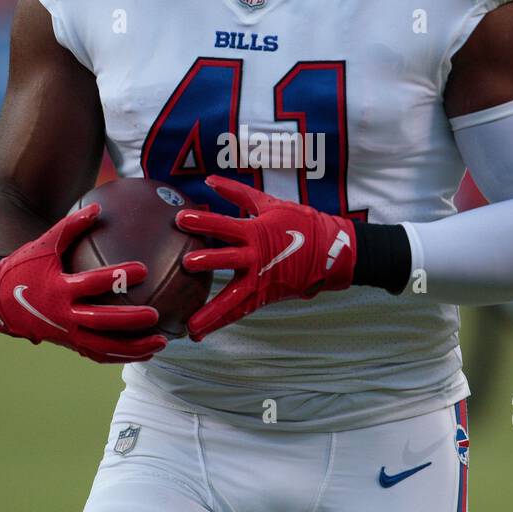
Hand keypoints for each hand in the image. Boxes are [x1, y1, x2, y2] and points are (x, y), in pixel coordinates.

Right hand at [0, 205, 166, 362]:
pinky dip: (121, 355)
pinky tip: (145, 353)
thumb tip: (98, 207)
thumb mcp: (44, 244)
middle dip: (129, 320)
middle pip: (100, 322)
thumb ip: (71, 226)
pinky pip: (98, 354)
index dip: (116, 277)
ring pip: (103, 347)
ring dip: (132, 348)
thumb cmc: (26, 267)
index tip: (143, 270)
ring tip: (160, 343)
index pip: (92, 284)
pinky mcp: (70, 344)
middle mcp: (63, 315)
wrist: (1, 300)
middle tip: (155, 315)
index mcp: (58, 288)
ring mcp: (67, 334)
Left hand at [174, 176, 355, 340]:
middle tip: (186, 263)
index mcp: (256, 232)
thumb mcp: (270, 204)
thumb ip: (237, 193)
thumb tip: (209, 179)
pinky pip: (240, 311)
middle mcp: (256, 257)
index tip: (181, 219)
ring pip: (233, 297)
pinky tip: (201, 332)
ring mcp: (261, 279)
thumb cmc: (300, 223)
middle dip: (208, 261)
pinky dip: (221, 321)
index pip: (225, 225)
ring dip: (212, 312)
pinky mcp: (265, 296)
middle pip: (228, 259)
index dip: (204, 221)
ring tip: (191, 326)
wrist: (331, 252)